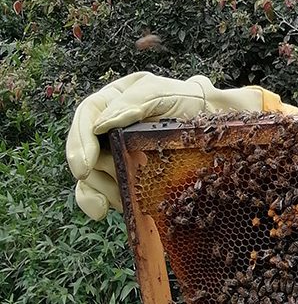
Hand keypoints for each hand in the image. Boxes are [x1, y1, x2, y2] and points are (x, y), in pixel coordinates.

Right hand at [66, 72, 291, 220]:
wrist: (212, 124)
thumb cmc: (190, 103)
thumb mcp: (166, 92)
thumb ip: (138, 100)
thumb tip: (103, 123)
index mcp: (114, 99)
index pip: (87, 115)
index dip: (80, 139)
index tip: (85, 163)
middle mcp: (108, 125)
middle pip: (82, 147)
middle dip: (85, 166)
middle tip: (89, 176)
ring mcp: (114, 150)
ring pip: (89, 172)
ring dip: (96, 186)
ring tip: (116, 193)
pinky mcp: (123, 172)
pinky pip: (101, 188)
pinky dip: (98, 200)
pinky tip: (104, 210)